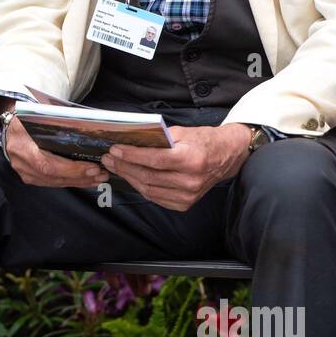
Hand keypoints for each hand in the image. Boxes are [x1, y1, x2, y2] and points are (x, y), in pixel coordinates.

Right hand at [3, 114, 107, 188]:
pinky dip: (70, 182)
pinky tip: (85, 180)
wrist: (10, 127)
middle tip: (101, 174)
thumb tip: (86, 125)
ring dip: (78, 181)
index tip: (91, 167)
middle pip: (53, 177)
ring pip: (54, 182)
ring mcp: (24, 172)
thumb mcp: (38, 116)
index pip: (48, 165)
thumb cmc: (25, 119)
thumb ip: (57, 122)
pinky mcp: (29, 177)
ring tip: (98, 178)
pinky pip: (52, 183)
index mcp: (22, 145)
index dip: (70, 169)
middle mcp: (21, 163)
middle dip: (79, 177)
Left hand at [100, 123, 252, 211]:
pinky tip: (131, 177)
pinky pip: (156, 197)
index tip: (115, 149)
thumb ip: (159, 137)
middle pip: (149, 176)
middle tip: (109, 158)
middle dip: (124, 166)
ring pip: (149, 189)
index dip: (132, 155)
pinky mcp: (185, 204)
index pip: (155, 160)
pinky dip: (141, 187)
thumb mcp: (183, 132)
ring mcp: (188, 196)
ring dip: (129, 178)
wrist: (226, 157)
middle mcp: (190, 181)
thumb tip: (132, 139)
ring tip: (115, 166)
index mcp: (192, 160)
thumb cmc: (204, 141)